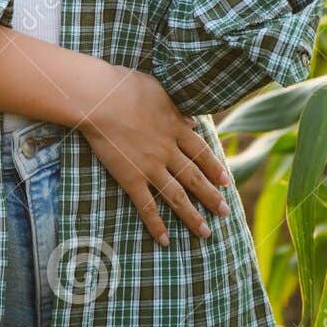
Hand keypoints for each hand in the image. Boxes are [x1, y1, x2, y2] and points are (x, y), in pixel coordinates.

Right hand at [75, 63, 233, 245]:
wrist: (100, 98)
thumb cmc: (125, 86)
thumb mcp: (158, 90)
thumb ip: (177, 108)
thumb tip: (192, 121)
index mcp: (176, 128)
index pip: (202, 153)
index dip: (215, 168)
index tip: (227, 182)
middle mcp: (168, 151)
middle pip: (195, 178)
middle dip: (212, 197)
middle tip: (226, 213)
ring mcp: (150, 167)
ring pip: (177, 197)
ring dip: (192, 216)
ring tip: (205, 233)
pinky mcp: (131, 178)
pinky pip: (146, 206)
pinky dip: (156, 224)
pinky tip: (165, 240)